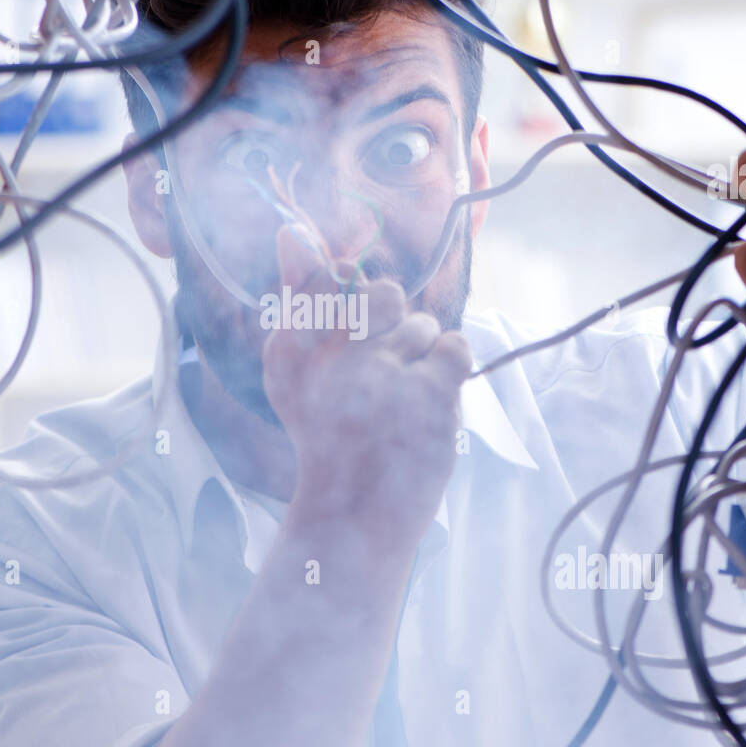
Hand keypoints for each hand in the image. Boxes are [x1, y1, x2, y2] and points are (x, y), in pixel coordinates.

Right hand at [262, 226, 471, 557]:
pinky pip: (454, 346)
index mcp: (296, 348)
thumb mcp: (292, 374)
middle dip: (392, 324)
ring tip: (401, 402)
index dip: (351, 294)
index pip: (327, 277)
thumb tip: (292, 230)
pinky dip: (448, 368)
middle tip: (382, 372)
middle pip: (384, 294)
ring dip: (419, 357)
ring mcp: (386, 374)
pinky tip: (429, 399)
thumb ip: (298, 300)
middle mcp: (337, 355)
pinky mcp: (430, 395)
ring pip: (422, 325)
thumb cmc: (326, 440)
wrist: (353, 517)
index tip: (353, 333)